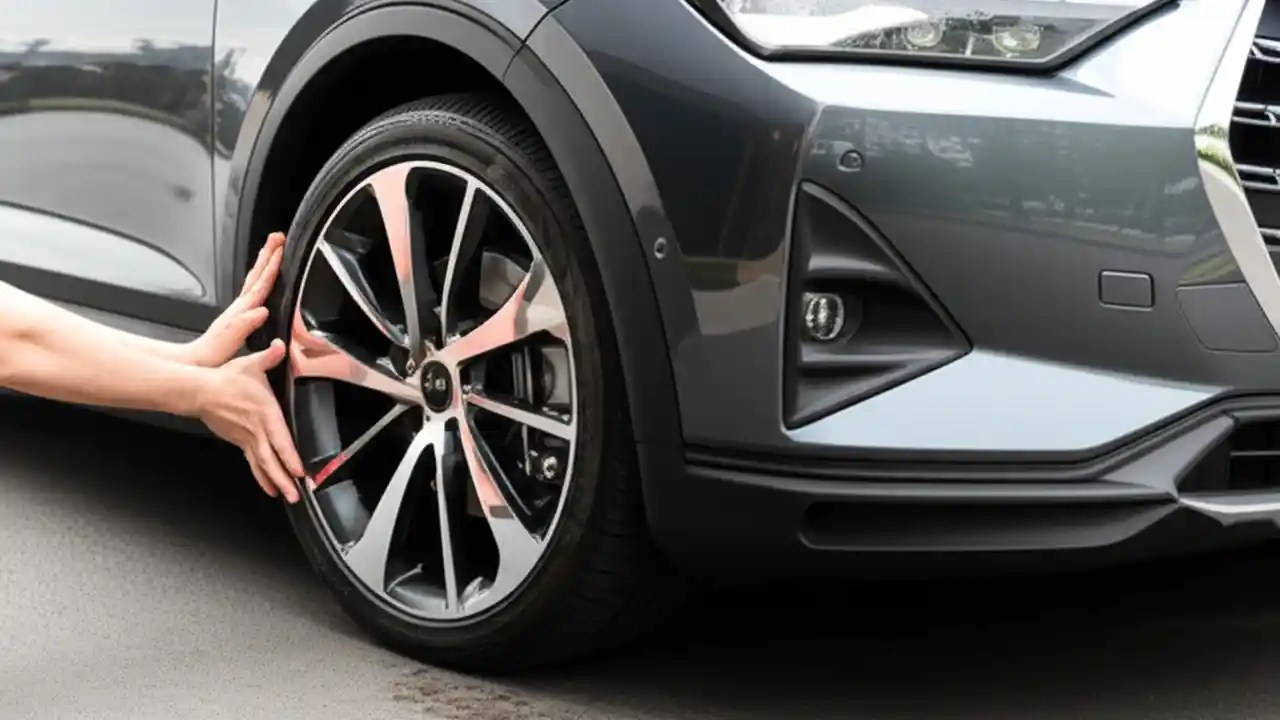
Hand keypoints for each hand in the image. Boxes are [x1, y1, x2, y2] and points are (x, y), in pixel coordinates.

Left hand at [184, 232, 285, 367]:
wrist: (197, 360)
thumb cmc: (213, 352)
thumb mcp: (230, 339)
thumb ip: (246, 324)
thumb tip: (262, 310)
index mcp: (242, 309)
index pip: (261, 283)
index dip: (272, 265)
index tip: (281, 249)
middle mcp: (240, 305)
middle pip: (257, 274)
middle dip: (268, 254)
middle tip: (277, 237)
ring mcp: (239, 309)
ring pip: (254, 279)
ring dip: (264, 263)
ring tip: (273, 250)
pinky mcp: (239, 315)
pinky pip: (253, 290)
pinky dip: (260, 279)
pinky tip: (264, 279)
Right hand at [195, 338, 305, 502]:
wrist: (199, 391)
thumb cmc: (225, 379)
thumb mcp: (250, 365)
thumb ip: (269, 357)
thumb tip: (280, 347)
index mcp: (264, 412)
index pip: (280, 438)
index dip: (289, 457)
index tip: (299, 471)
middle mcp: (256, 429)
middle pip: (271, 459)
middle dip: (284, 479)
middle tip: (295, 494)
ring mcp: (246, 438)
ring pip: (262, 464)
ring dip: (274, 481)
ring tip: (286, 495)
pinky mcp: (238, 441)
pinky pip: (253, 462)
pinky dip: (262, 475)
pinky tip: (269, 486)